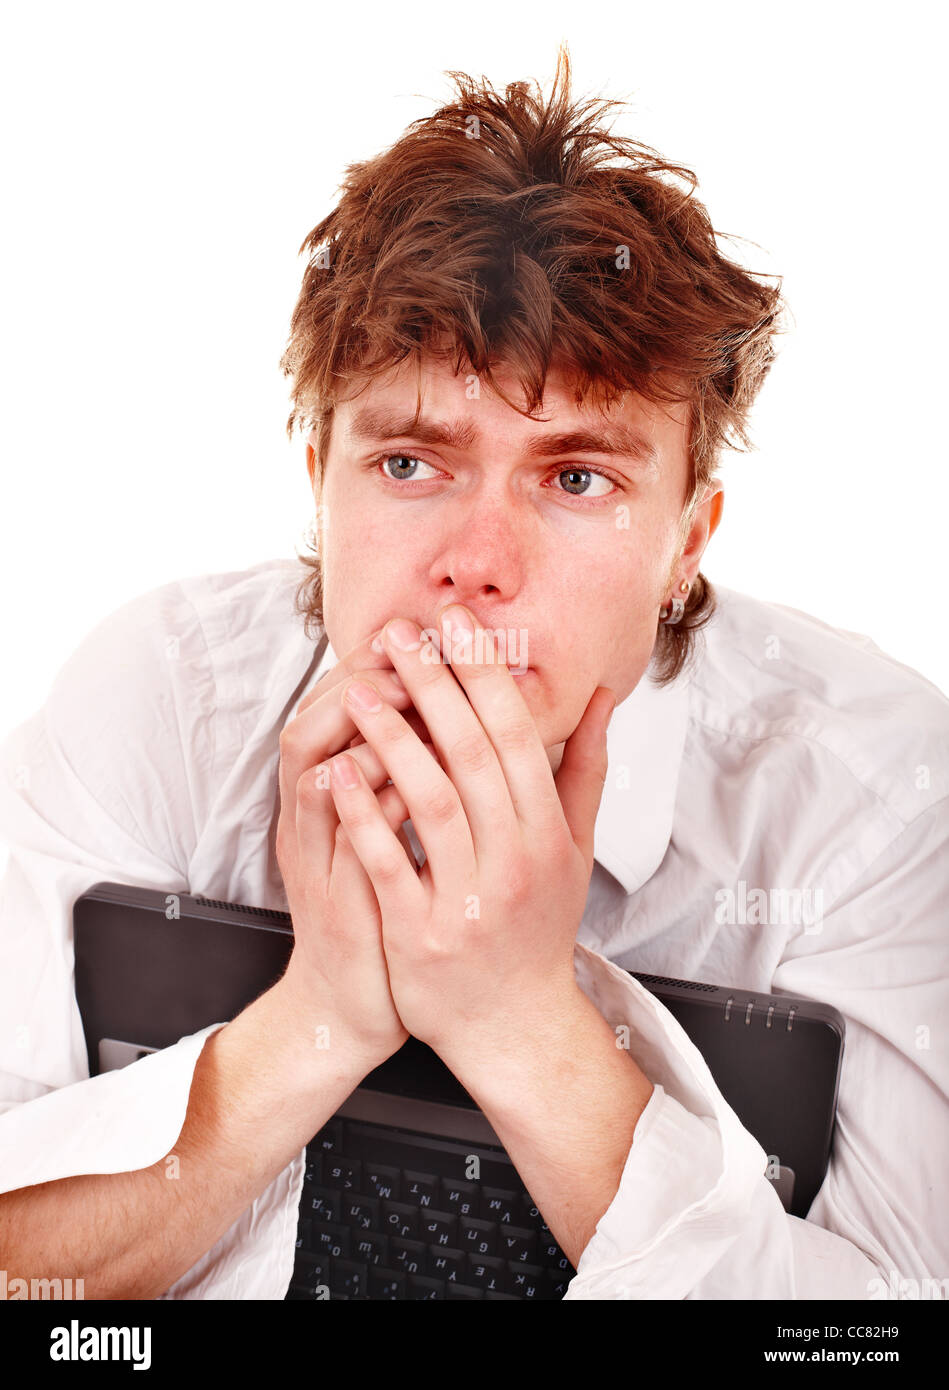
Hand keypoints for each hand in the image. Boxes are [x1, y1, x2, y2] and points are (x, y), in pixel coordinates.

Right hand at [274, 625, 438, 1065]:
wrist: (353, 1009)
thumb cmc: (386, 918)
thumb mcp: (395, 842)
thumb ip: (417, 781)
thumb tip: (462, 719)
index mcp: (331, 801)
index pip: (336, 711)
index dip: (371, 666)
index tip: (418, 636)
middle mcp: (311, 822)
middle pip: (313, 724)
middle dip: (361, 679)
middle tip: (408, 645)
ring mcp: (314, 862)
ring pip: (315, 774)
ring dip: (361, 733)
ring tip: (405, 694)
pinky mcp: (332, 905)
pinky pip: (341, 843)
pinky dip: (367, 807)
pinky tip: (404, 780)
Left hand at [323, 605, 615, 1064]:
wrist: (513, 1024)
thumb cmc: (537, 926)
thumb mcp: (574, 849)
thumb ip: (584, 768)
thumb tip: (600, 695)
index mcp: (549, 834)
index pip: (518, 736)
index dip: (485, 675)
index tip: (456, 624)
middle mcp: (516, 862)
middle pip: (473, 756)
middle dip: (435, 687)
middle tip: (400, 634)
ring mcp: (469, 900)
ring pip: (431, 802)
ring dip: (395, 740)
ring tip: (361, 689)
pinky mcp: (422, 935)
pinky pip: (389, 864)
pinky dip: (363, 815)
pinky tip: (336, 772)